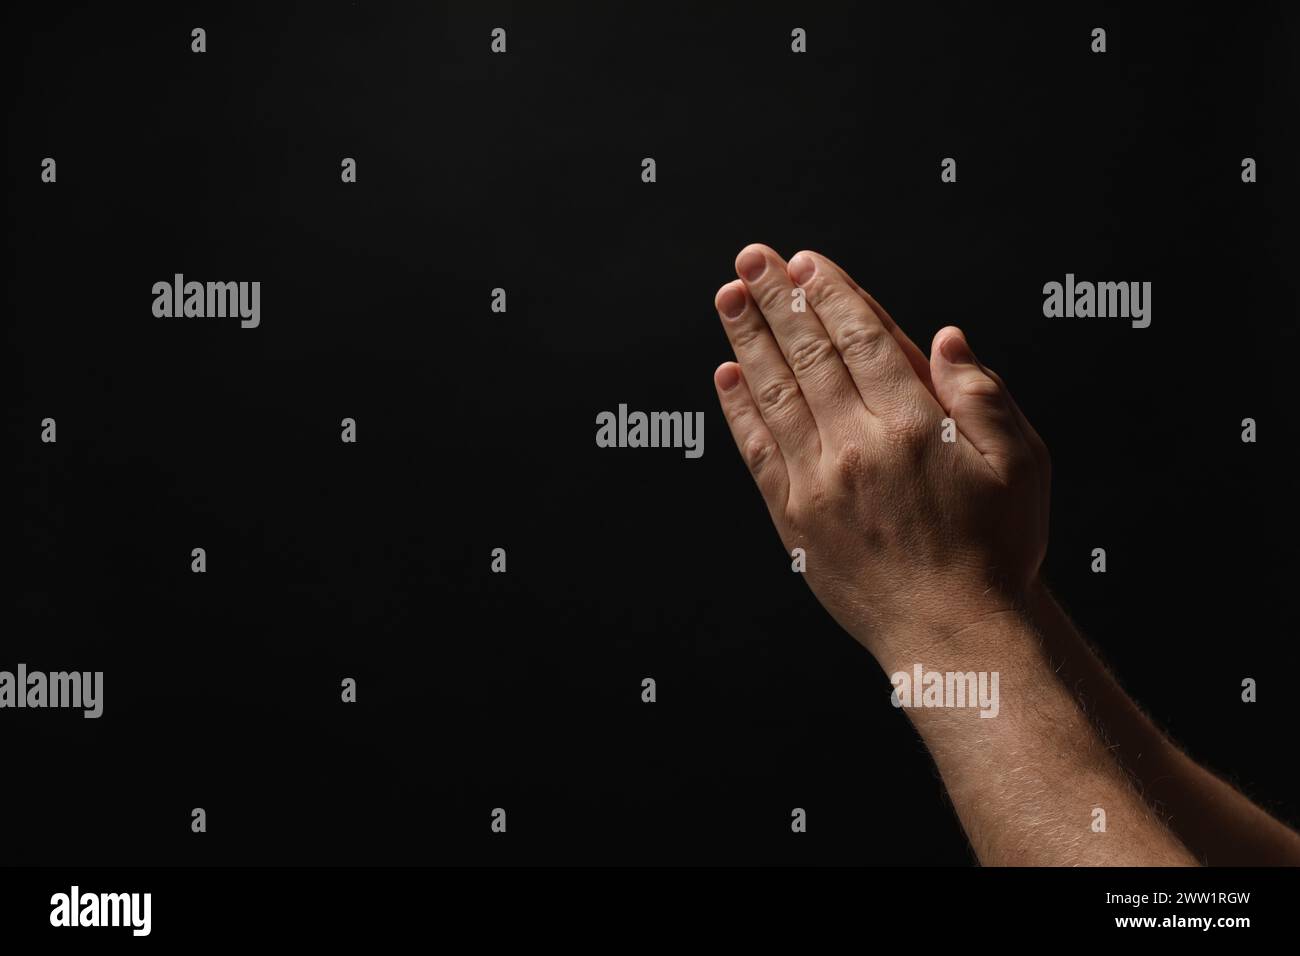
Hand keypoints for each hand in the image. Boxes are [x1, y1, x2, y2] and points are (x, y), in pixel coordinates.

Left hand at [712, 244, 1050, 664]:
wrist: (954, 633)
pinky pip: (758, 451)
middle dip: (778, 299)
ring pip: (775, 393)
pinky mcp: (793, 518)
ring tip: (729, 295)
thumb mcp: (1020, 463)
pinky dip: (739, 410)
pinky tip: (726, 375)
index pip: (862, 339)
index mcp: (915, 423)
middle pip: (809, 354)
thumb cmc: (996, 547)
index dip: (831, 295)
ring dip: (748, 340)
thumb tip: (942, 337)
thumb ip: (982, 394)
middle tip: (752, 256)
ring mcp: (818, 482)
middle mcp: (858, 444)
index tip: (805, 262)